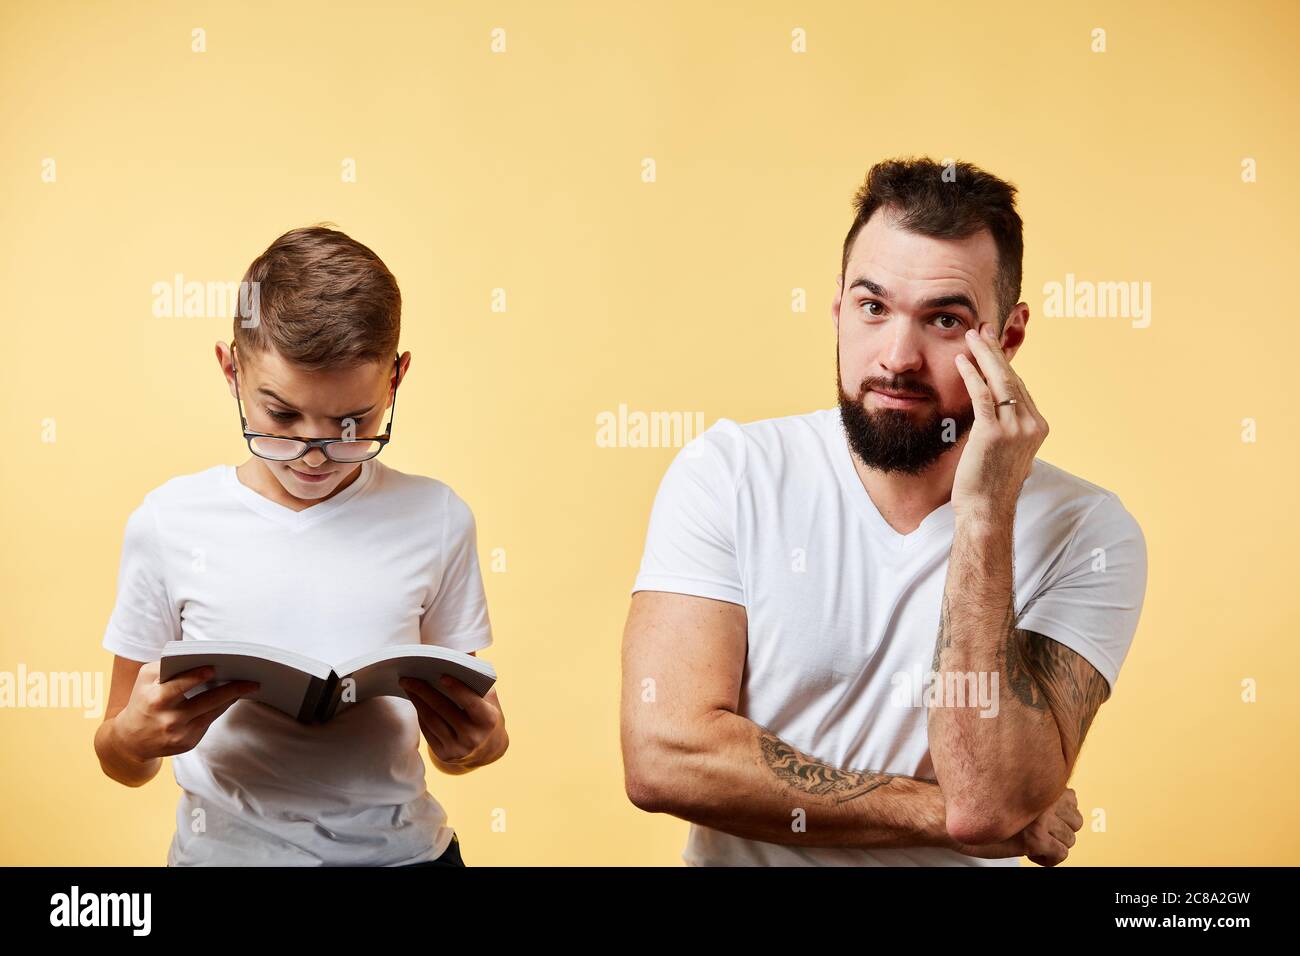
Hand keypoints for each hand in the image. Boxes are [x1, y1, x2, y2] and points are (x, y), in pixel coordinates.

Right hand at [112, 660, 258, 761]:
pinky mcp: (187, 744)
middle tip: (252, 682)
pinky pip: (208, 722)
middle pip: (205, 702)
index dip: (195, 677)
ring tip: (248, 687)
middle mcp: (168, 720)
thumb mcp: (145, 680)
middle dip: (231, 690)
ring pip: (212, 713)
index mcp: (156, 700)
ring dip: (231, 699)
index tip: (213, 668)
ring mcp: (179, 734)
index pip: (179, 687)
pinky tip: (231, 699)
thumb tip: (197, 656)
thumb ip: (167, 666)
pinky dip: (219, 710)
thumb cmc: (142, 700)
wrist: (130, 740)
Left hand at [400, 675, 504, 767]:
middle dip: (424, 691)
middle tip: (408, 677)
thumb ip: (476, 678)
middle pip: (444, 709)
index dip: (457, 689)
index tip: (442, 675)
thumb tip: (462, 653)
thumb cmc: (487, 714)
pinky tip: (414, 700)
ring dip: (417, 701)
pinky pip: (428, 731)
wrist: (488, 749)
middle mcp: (473, 737)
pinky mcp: (445, 755)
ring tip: (407, 686)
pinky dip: (420, 714)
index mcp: (488, 720)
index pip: (471, 703)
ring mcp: (458, 749)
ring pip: (432, 720)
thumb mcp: (488, 697)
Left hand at [950, 323, 1048, 522]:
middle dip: (996, 351)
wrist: (985, 511)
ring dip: (984, 355)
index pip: (1019, 388)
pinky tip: (960, 361)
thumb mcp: (1005, 451)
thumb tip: (992, 410)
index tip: (992, 345)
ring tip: (971, 336)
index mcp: (1038, 427)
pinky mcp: (993, 433)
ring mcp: (1015, 428)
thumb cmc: (989, 484)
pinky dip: (971, 375)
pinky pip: (982, 395)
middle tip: (983, 329)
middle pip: (1013, 378)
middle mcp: (1032, 424)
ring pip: (1000, 380)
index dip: (1004, 364)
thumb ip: (1005, 428)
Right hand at [952, 788, 1083, 864]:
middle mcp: (1042, 797)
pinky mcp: (1034, 838)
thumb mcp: (1004, 788)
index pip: (1071, 798)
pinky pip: (1060, 854)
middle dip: (1061, 830)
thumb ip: (1028, 790)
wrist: (947, 814)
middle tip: (1041, 835)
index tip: (1046, 821)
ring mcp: (1040, 818)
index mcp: (1036, 780)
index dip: (1060, 813)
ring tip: (1034, 846)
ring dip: (1054, 845)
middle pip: (1075, 820)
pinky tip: (1032, 855)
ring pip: (1069, 839)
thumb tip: (1052, 804)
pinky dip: (1049, 859)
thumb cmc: (972, 802)